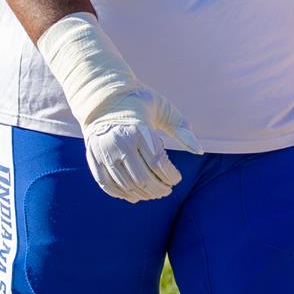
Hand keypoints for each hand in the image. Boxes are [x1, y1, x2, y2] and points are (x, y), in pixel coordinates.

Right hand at [81, 85, 202, 202]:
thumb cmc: (137, 102)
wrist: (102, 97)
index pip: (158, 163)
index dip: (170, 176)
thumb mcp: (162, 107)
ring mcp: (104, 152)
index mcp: (138, 130)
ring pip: (126, 185)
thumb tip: (199, 150)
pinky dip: (122, 195)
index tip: (177, 179)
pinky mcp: (93, 158)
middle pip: (143, 178)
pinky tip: (134, 196)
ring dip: (144, 195)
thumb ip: (180, 127)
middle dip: (159, 189)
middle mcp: (119, 142)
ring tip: (154, 194)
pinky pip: (107, 185)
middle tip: (167, 190)